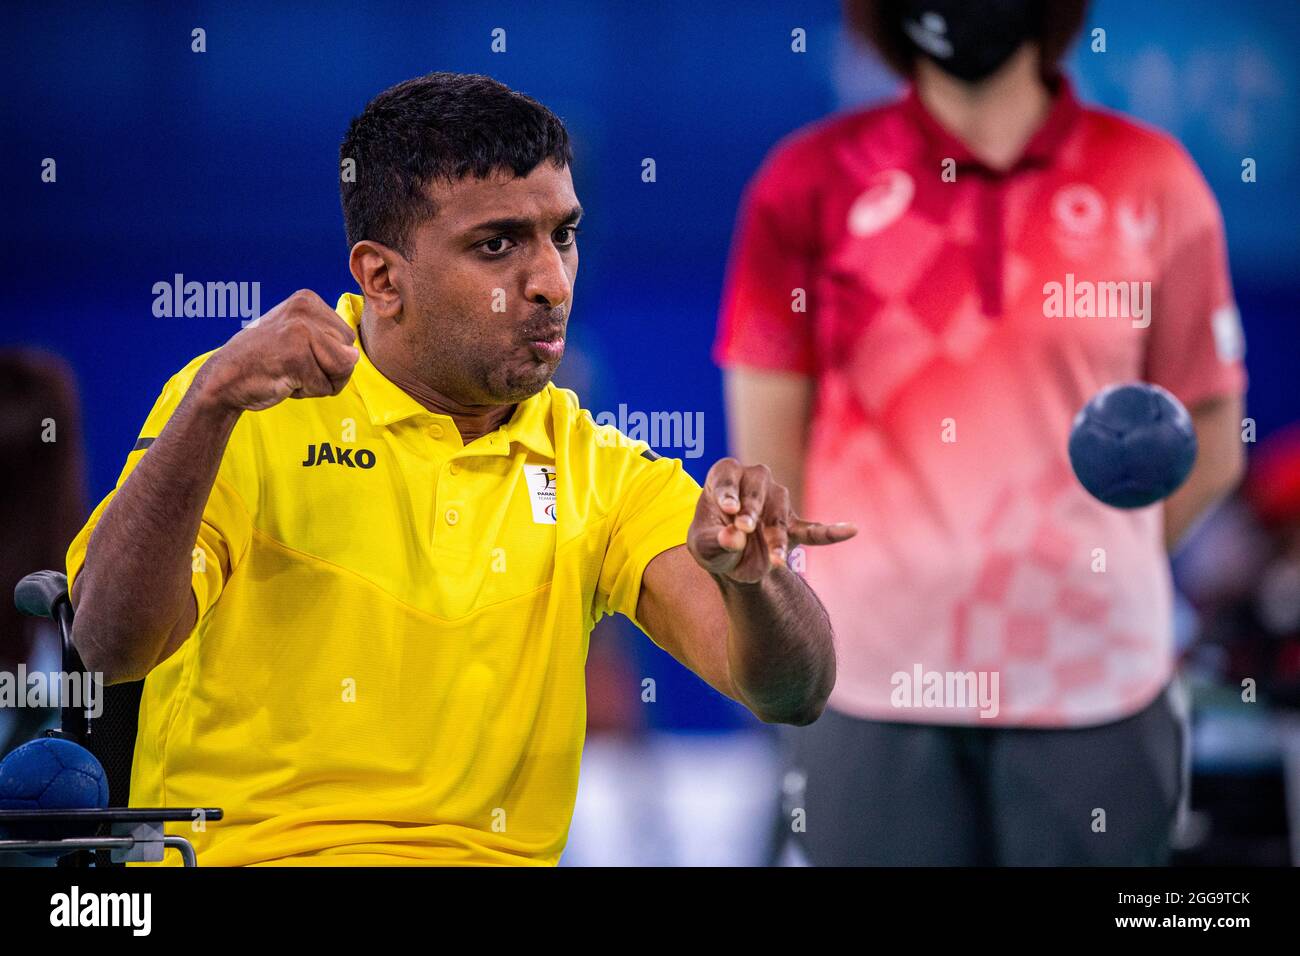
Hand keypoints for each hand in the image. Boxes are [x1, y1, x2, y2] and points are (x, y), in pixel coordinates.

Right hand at [196, 289, 359, 411]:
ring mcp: (301, 332)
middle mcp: (305, 309)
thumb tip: (354, 356)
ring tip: (290, 372)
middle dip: (328, 370)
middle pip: (350, 353)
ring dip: (319, 383)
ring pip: (343, 370)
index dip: (329, 356)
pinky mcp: (296, 357)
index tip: (297, 353)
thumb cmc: (265, 361)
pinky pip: (325, 387)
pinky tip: (283, 380)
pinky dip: (307, 392)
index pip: (348, 337)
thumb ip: (331, 342)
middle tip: (293, 366)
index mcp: (307, 299)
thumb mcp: (300, 337)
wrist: (224, 378)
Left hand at [687, 458, 856, 583]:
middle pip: (759, 487)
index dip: (728, 490)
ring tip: (775, 561)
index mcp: (724, 476)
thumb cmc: (711, 543)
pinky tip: (851, 530)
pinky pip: (812, 530)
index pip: (727, 475)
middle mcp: (753, 481)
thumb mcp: (703, 547)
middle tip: (744, 529)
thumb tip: (734, 537)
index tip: (729, 509)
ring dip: (777, 537)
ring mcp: (776, 501)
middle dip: (752, 510)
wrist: (729, 561)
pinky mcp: (792, 525)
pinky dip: (830, 533)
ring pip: (780, 514)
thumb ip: (715, 542)